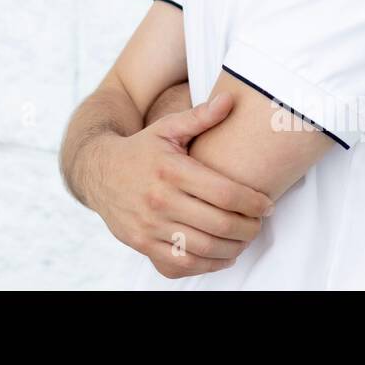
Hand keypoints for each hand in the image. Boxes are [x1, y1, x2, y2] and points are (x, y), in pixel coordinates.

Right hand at [92, 93, 275, 278]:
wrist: (98, 171)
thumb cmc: (141, 149)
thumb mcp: (167, 128)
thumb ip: (200, 117)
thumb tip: (229, 100)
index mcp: (171, 169)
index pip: (224, 192)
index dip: (253, 202)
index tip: (266, 204)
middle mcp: (159, 199)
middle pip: (219, 223)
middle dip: (249, 227)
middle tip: (259, 223)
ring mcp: (149, 225)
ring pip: (204, 248)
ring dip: (234, 248)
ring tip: (244, 238)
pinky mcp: (142, 243)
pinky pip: (182, 263)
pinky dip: (209, 264)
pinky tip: (223, 255)